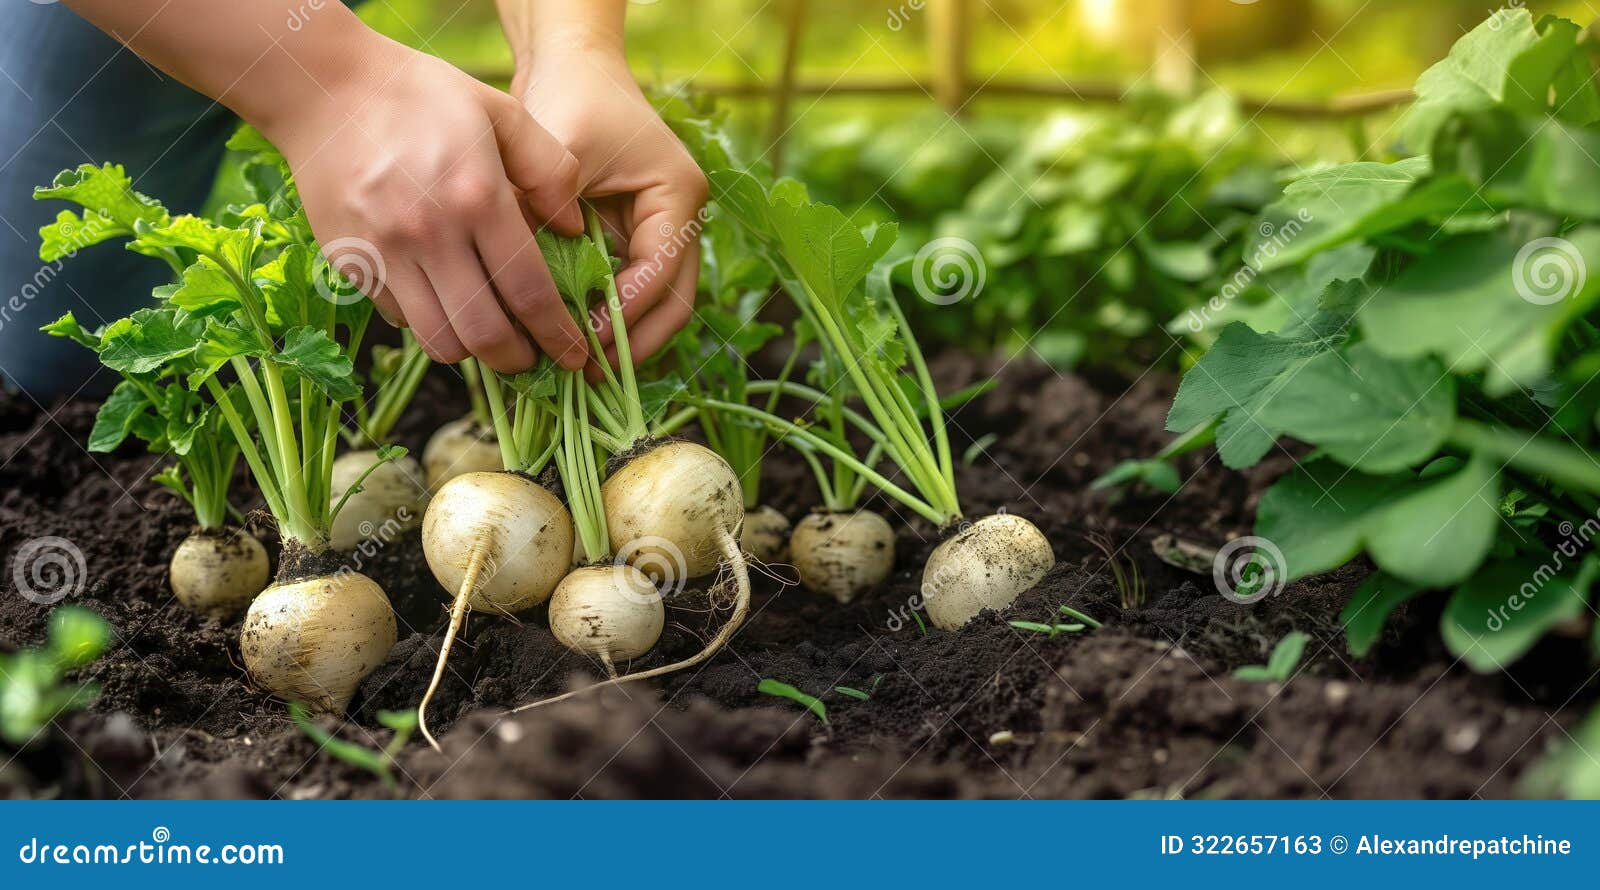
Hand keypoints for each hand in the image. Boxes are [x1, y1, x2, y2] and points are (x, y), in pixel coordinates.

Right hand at [262, 40, 588, 372]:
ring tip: (488, 334)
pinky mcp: (350, 262)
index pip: (529, 292)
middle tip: (531, 359)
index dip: (558, 335)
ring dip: (471, 349)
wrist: (321, 86)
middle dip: (518, 360)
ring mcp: (384, 252)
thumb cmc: (422, 95)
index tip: (574, 355)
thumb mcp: (500, 111)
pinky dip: (426, 321)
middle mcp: (430, 233)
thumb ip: (550, 169)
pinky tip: (440, 298)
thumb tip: (574, 231)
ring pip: (439, 341)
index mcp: (477, 196)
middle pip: (484, 334)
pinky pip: (399, 318)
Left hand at [512, 43, 707, 370]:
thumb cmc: (570, 98)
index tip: (583, 337)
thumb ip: (546, 212)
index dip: (624, 310)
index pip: (661, 270)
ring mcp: (661, 235)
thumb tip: (524, 285)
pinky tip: (575, 344)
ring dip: (623, 342)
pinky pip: (629, 296)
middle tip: (588, 375)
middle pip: (673, 303)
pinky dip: (606, 322)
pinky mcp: (634, 243)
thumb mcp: (558, 150)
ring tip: (582, 372)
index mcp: (677, 196)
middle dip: (633, 344)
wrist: (573, 69)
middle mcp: (679, 221)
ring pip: (657, 308)